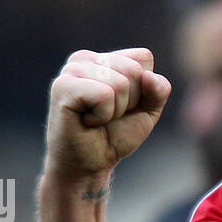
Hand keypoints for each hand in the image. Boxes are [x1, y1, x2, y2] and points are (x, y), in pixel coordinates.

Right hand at [45, 48, 170, 180]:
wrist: (91, 163)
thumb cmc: (115, 135)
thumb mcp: (148, 111)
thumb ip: (158, 90)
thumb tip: (148, 76)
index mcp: (104, 58)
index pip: (143, 58)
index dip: (143, 89)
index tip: (123, 106)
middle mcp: (85, 58)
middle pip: (134, 70)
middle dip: (130, 101)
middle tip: (108, 115)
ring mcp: (71, 70)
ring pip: (120, 83)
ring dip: (116, 110)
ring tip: (97, 119)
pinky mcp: (63, 86)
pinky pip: (104, 94)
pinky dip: (103, 115)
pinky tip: (87, 120)